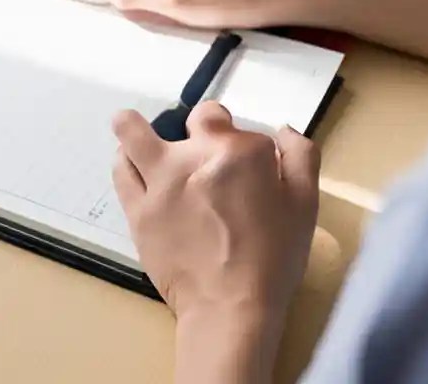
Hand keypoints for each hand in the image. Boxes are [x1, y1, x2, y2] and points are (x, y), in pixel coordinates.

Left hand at [111, 102, 318, 324]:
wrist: (230, 307)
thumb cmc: (274, 258)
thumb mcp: (306, 204)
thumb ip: (300, 156)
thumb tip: (282, 129)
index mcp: (240, 151)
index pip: (233, 121)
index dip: (233, 133)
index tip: (238, 157)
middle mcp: (195, 155)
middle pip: (192, 118)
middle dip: (200, 129)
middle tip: (203, 157)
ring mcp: (160, 180)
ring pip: (133, 131)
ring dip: (137, 128)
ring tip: (138, 135)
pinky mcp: (138, 208)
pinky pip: (121, 169)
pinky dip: (126, 160)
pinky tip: (131, 164)